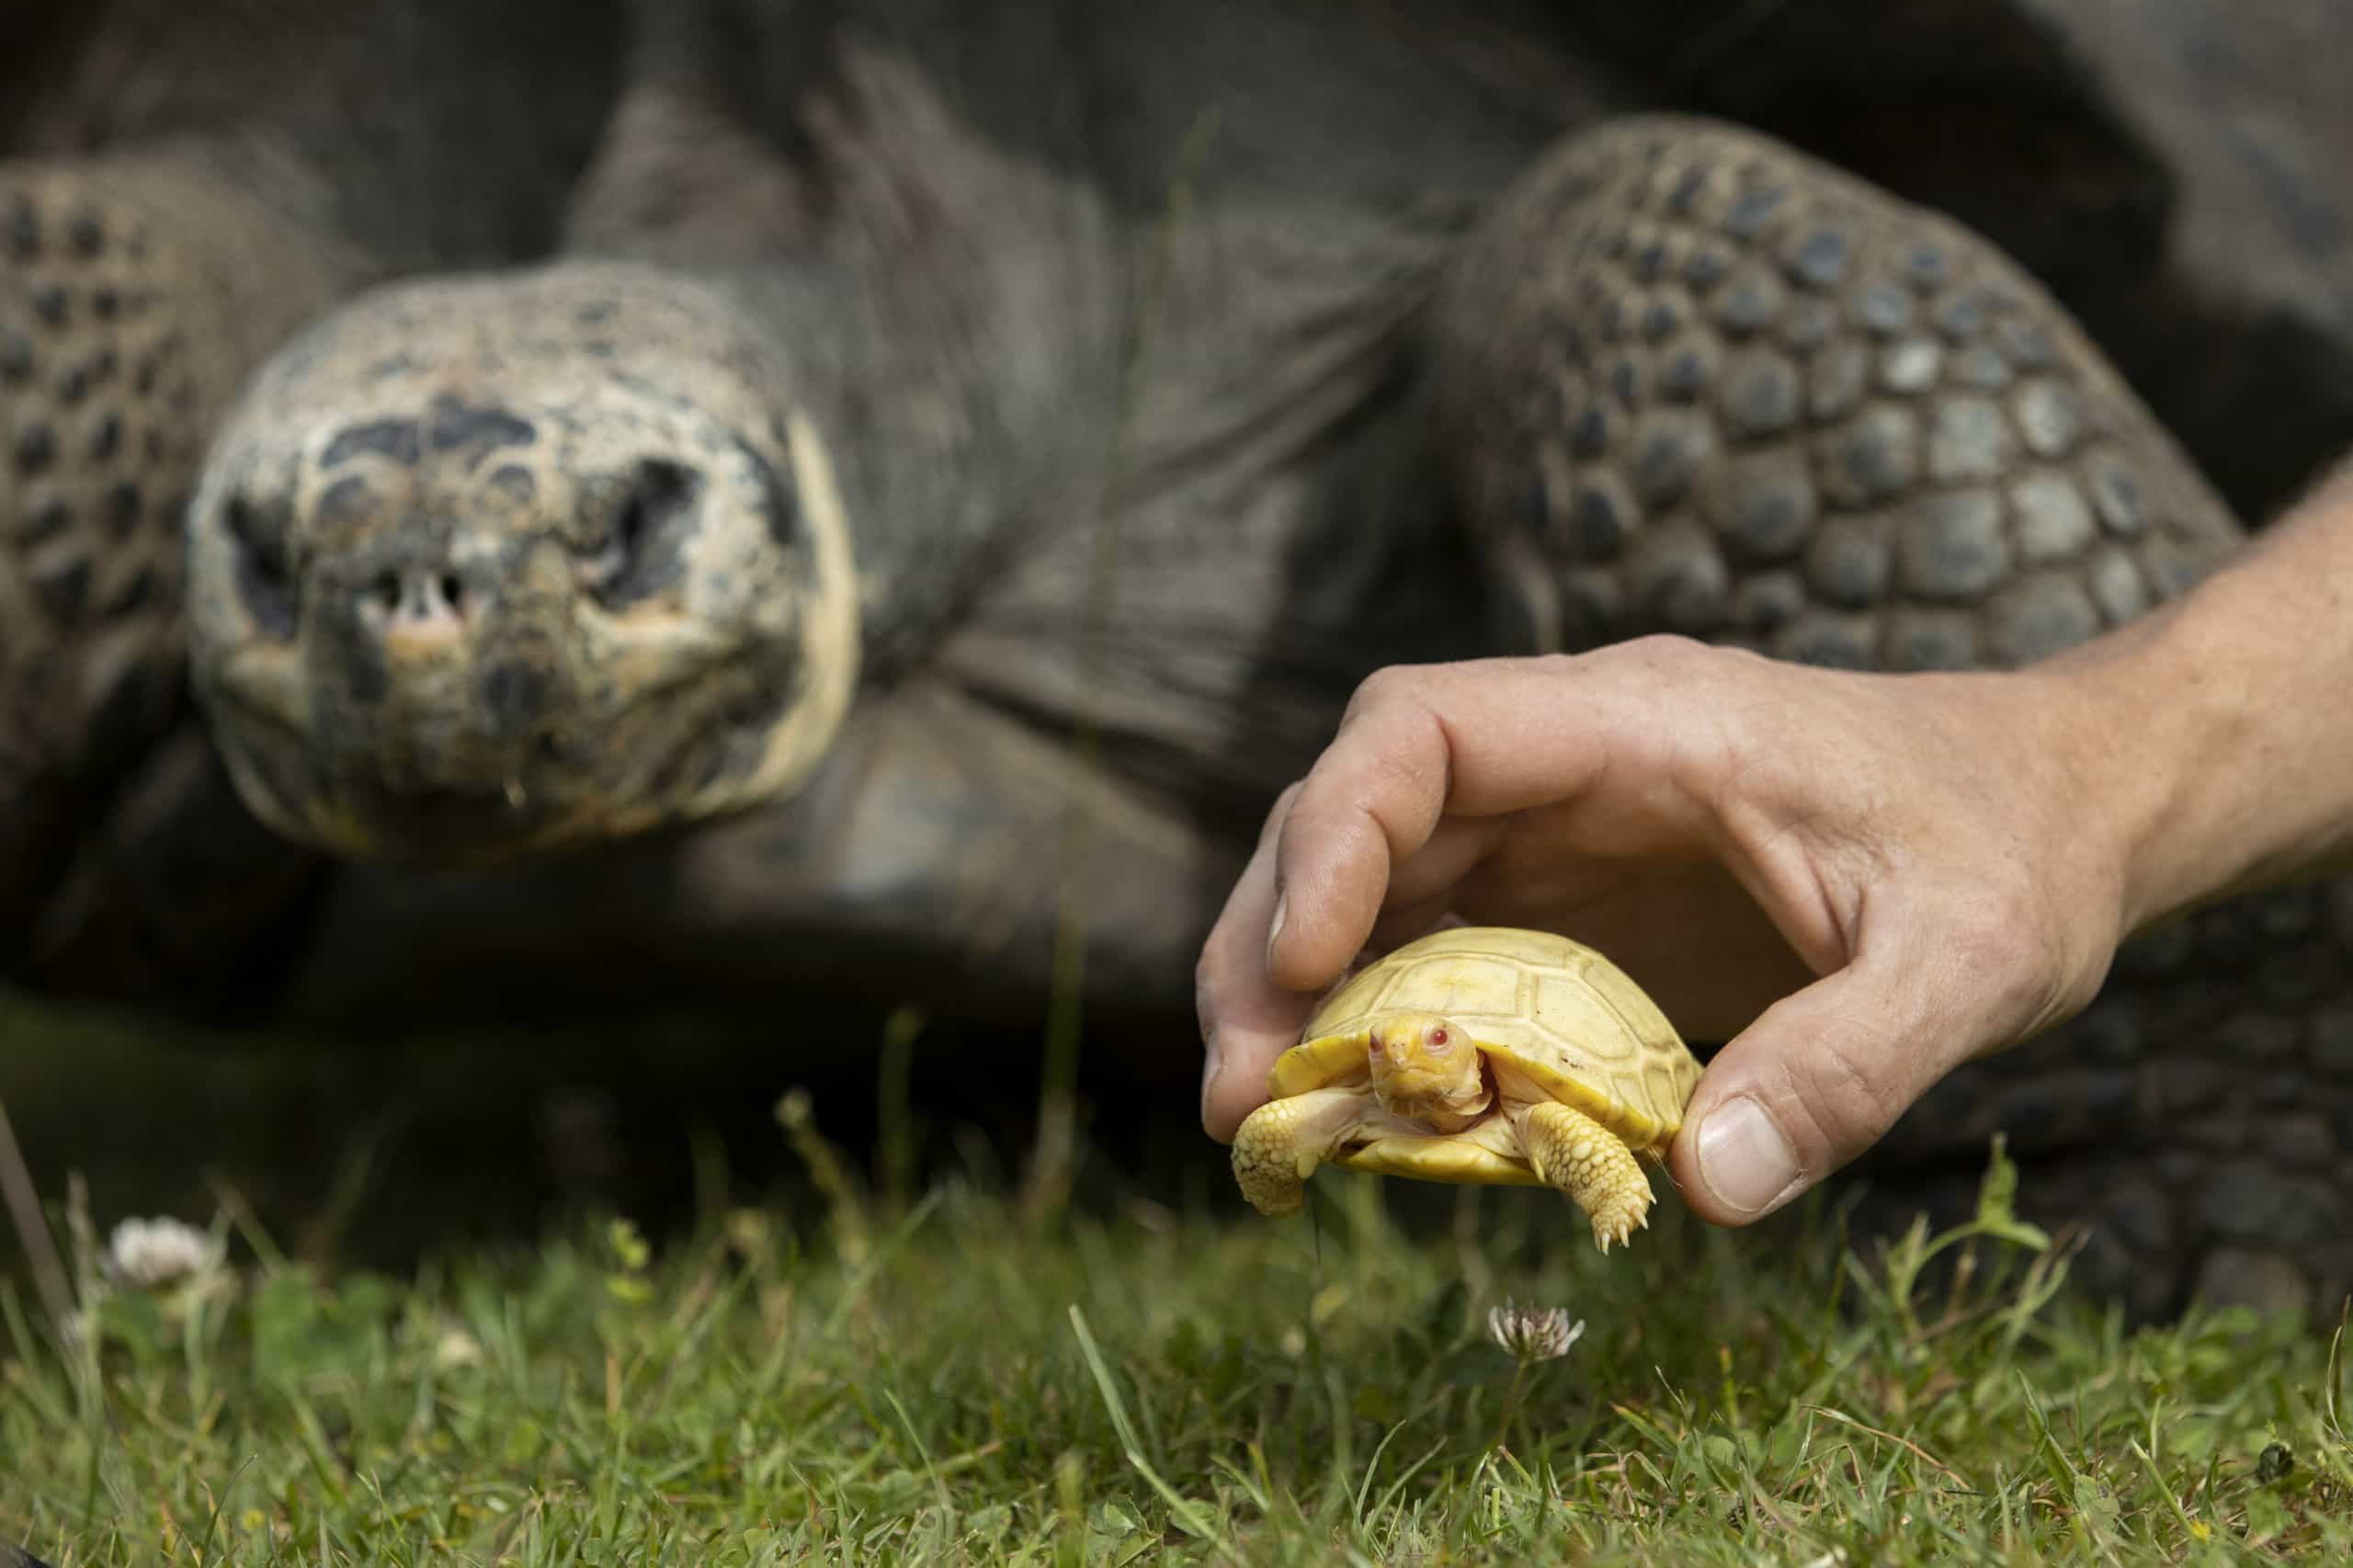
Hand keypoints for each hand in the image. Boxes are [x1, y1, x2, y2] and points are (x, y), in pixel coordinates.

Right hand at [1195, 635, 2139, 1224]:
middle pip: (1356, 809)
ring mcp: (1562, 824)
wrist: (2056, 806)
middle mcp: (1574, 758)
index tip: (1296, 965)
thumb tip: (1710, 1189)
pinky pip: (1437, 943)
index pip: (1422, 728)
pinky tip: (1370, 1122)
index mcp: (1646, 723)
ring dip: (1299, 991)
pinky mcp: (1570, 893)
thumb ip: (1847, 1065)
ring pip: (1373, 879)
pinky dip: (1385, 1025)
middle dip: (1270, 938)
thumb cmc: (2012, 853)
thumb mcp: (1967, 964)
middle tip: (1238, 1093)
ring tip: (1265, 1123)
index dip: (1333, 834)